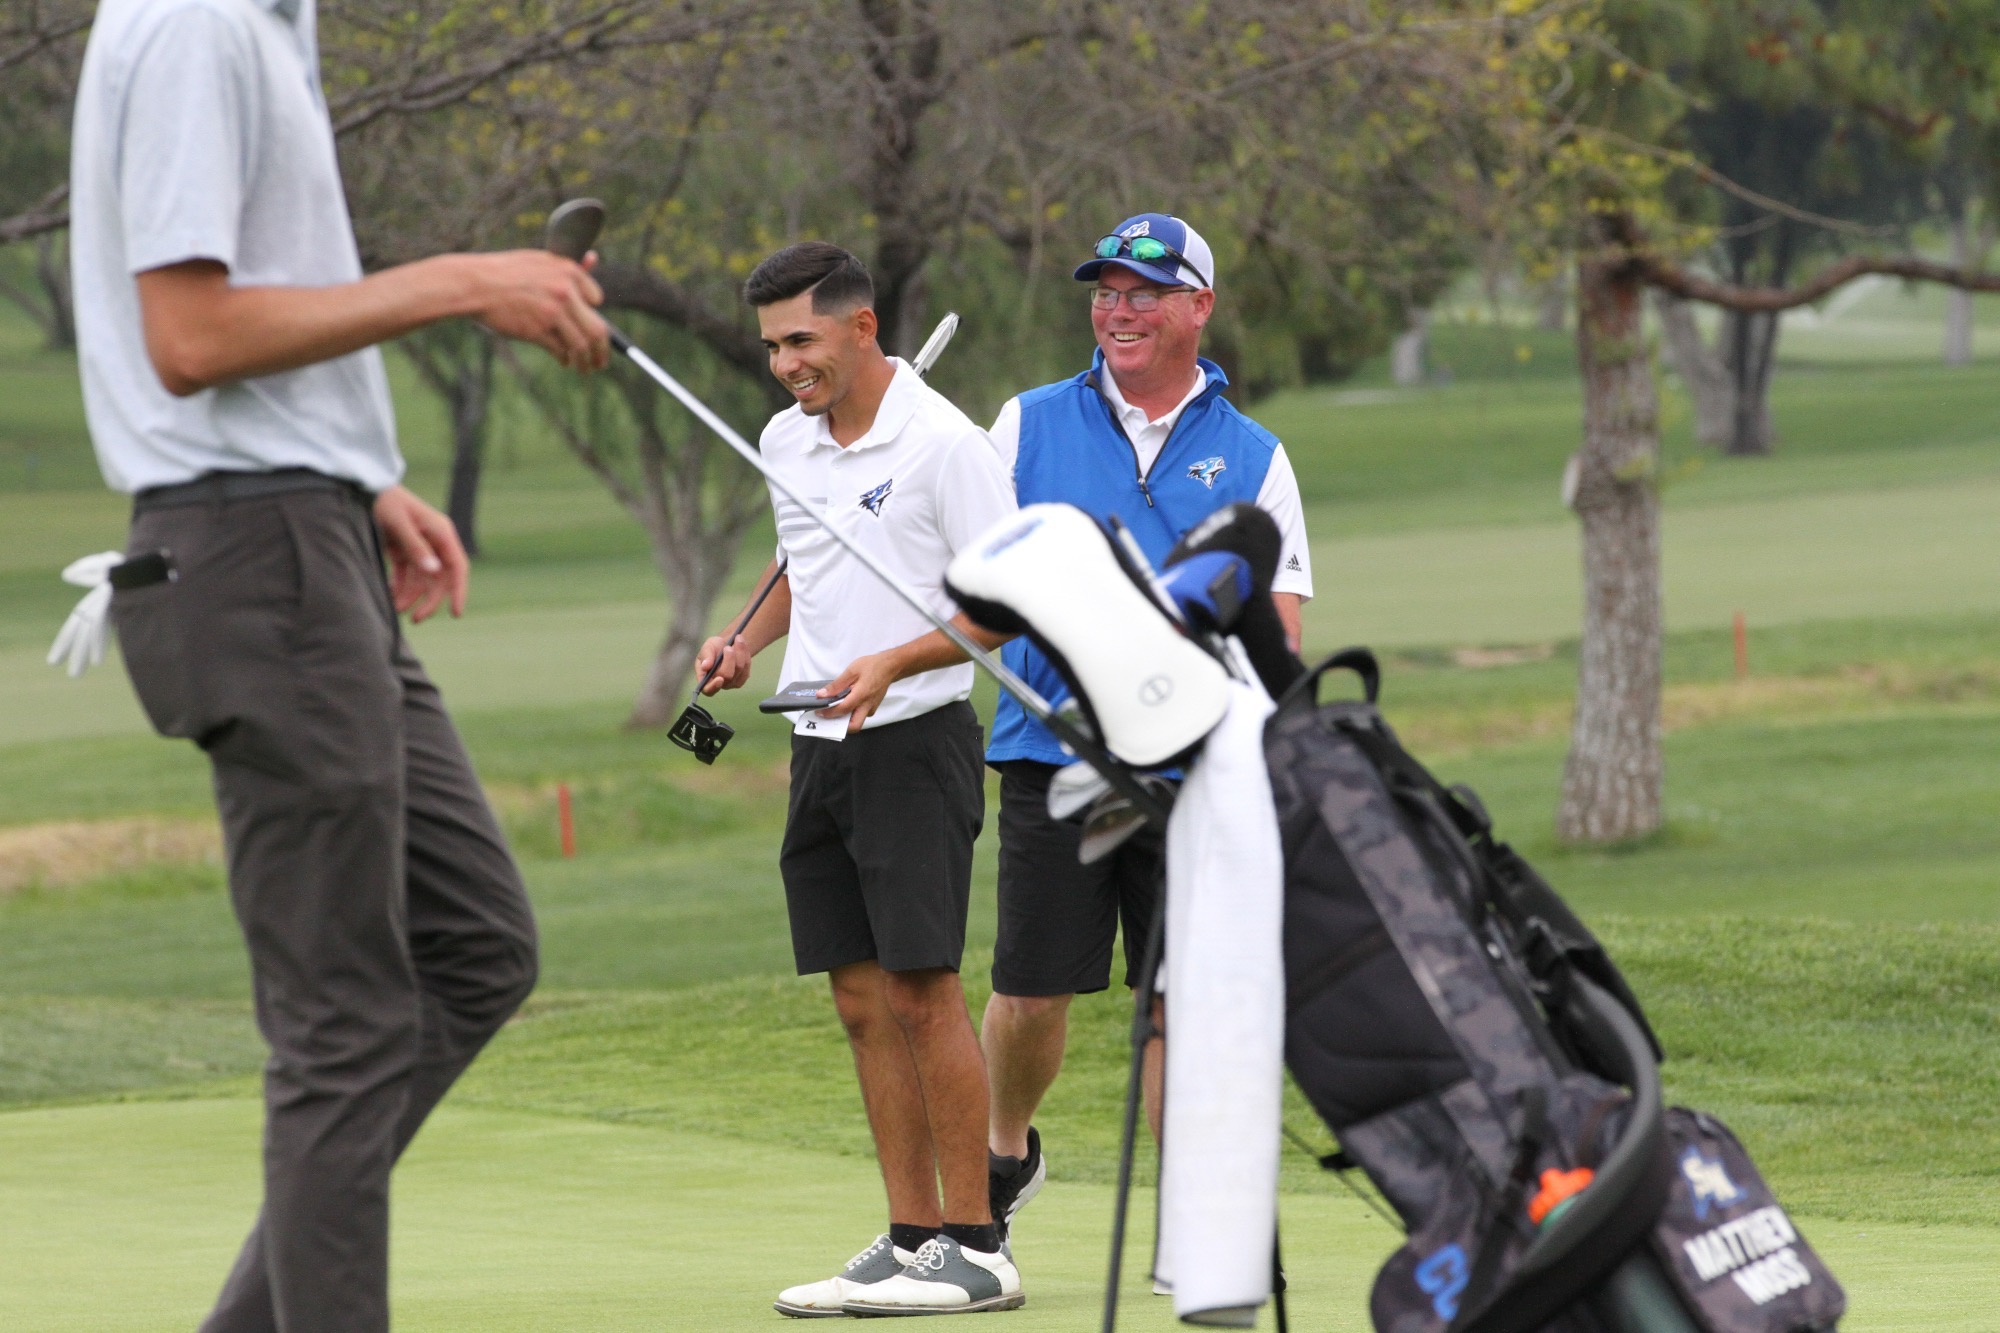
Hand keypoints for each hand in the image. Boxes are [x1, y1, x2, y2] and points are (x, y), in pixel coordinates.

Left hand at [373, 485, 468, 621]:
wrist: (361, 485)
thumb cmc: (383, 500)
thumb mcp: (398, 522)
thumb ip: (416, 547)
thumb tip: (434, 571)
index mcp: (441, 532)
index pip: (457, 567)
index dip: (459, 591)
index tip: (455, 613)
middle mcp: (434, 541)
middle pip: (440, 578)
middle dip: (430, 600)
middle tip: (416, 619)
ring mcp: (418, 545)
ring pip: (422, 579)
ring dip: (412, 596)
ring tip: (396, 609)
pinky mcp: (402, 549)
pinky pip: (406, 574)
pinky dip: (399, 587)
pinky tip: (390, 596)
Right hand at [461, 250, 609, 371]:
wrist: (475, 284)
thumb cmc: (505, 272)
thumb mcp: (539, 260)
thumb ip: (569, 265)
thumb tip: (594, 258)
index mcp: (568, 271)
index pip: (597, 299)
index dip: (594, 313)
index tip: (593, 326)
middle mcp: (565, 291)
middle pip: (597, 328)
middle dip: (603, 350)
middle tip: (601, 361)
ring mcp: (553, 312)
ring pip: (581, 344)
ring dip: (587, 361)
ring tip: (587, 368)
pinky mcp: (538, 330)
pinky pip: (561, 350)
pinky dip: (565, 359)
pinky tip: (565, 362)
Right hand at [694, 634, 753, 693]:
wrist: (726, 644)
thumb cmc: (713, 647)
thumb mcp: (707, 647)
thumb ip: (706, 656)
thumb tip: (706, 666)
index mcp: (705, 678)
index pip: (708, 690)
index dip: (714, 686)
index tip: (720, 678)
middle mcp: (718, 684)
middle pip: (727, 676)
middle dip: (729, 659)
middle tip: (728, 646)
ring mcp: (731, 682)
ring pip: (739, 669)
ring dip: (740, 652)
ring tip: (738, 638)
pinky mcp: (742, 678)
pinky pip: (747, 666)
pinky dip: (745, 653)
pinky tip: (742, 645)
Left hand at [820, 651, 902, 729]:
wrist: (890, 666)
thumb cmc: (871, 666)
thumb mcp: (851, 671)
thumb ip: (836, 685)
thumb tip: (822, 694)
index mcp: (862, 695)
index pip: (843, 710)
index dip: (829, 713)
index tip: (819, 712)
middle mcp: (868, 705)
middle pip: (854, 726)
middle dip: (839, 726)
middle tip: (828, 718)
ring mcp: (872, 708)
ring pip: (857, 721)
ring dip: (845, 720)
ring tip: (834, 710)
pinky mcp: (873, 707)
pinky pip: (861, 715)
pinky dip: (852, 713)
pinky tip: (846, 703)